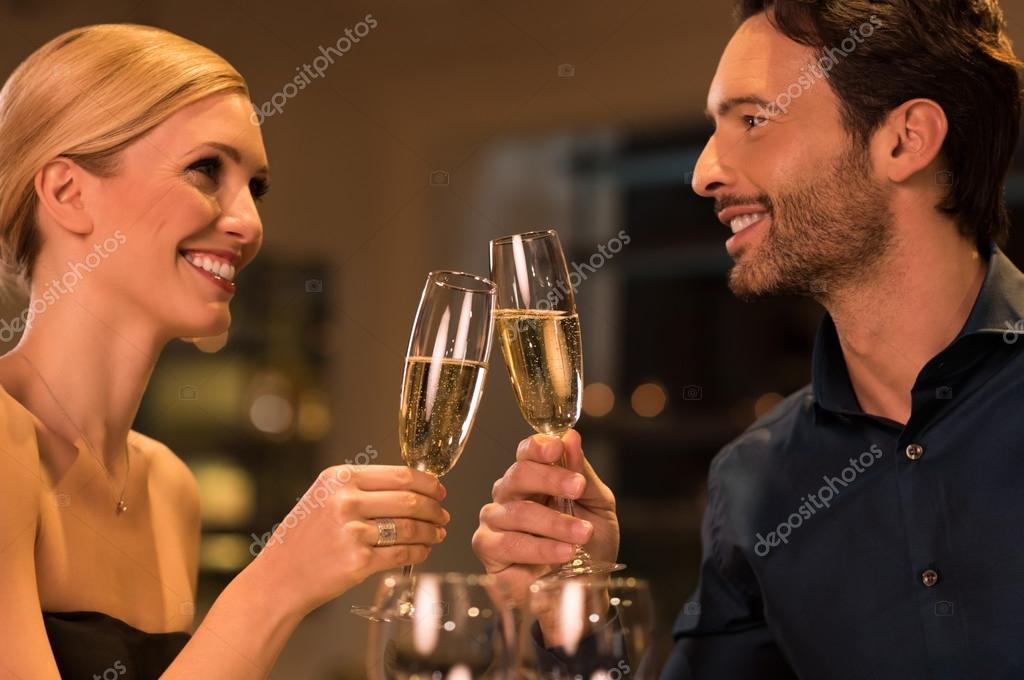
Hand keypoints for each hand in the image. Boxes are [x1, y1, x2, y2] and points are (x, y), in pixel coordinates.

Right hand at [249, 464, 448, 615]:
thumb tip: (411, 487)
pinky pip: (402, 553)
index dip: (428, 483)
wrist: (279, 577)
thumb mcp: (323, 497)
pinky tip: (423, 551)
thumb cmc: (303, 537)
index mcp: (339, 478)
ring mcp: (353, 532)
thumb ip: (360, 488)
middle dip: (434, 509)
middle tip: (443, 515)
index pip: (400, 475)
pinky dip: (419, 552)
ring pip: (410, 527)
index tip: (439, 491)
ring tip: (437, 534)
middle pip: (410, 500)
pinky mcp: (359, 561)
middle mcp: (346, 501)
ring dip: (431, 532)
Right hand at [472, 429, 619, 604]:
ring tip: (582, 534)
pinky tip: (563, 553)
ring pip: (517, 511)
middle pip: (518, 475)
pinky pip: (507, 542)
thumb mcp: (597, 506)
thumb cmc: (590, 546)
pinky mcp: (487, 548)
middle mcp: (509, 495)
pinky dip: (539, 547)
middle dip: (550, 479)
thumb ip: (582, 473)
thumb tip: (570, 437)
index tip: (556, 448)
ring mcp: (494, 520)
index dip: (538, 447)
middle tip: (577, 489)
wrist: (586, 591)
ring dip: (554, 522)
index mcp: (534, 479)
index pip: (527, 452)